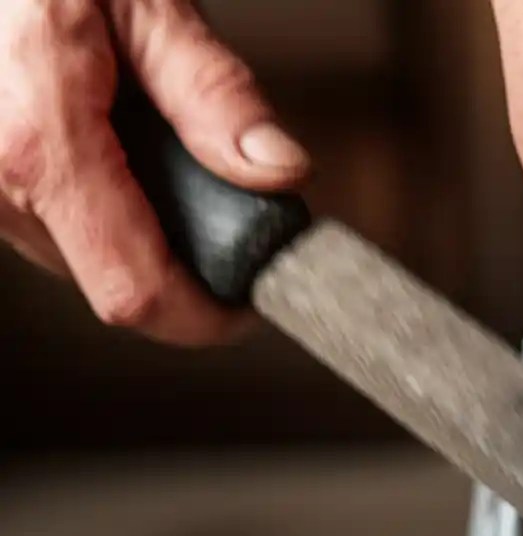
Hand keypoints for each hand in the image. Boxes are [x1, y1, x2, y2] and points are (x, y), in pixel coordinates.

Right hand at [0, 0, 309, 344]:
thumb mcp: (150, 9)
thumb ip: (216, 94)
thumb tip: (279, 171)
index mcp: (42, 145)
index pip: (136, 290)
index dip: (206, 317)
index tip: (254, 304)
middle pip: (120, 285)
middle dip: (189, 264)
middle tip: (235, 210)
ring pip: (92, 264)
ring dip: (150, 236)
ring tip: (170, 158)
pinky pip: (64, 232)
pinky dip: (113, 212)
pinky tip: (126, 156)